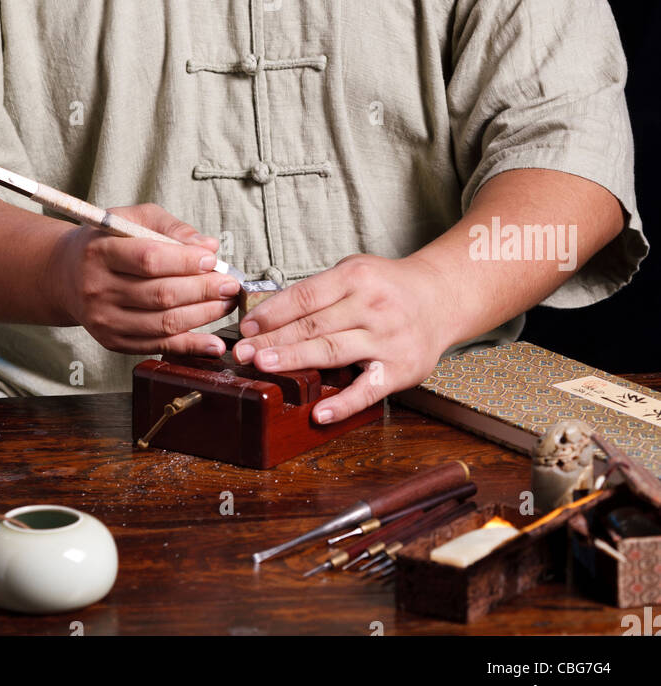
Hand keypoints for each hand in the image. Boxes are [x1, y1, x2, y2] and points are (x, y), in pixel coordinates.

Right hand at [47, 203, 239, 356]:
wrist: (66, 275)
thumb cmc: (107, 241)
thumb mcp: (132, 219)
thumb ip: (171, 227)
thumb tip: (209, 246)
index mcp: (100, 251)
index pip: (149, 259)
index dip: (185, 261)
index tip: (212, 259)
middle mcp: (97, 288)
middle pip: (160, 294)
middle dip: (203, 290)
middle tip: (230, 284)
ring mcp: (104, 319)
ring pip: (163, 323)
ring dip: (203, 316)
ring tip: (226, 303)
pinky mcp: (112, 342)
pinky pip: (157, 346)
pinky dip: (190, 347)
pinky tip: (213, 342)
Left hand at [231, 253, 451, 423]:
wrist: (441, 298)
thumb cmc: (388, 287)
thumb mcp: (356, 272)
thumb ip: (320, 290)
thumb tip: (271, 314)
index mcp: (356, 277)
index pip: (306, 296)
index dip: (273, 312)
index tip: (247, 327)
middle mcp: (372, 306)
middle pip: (314, 324)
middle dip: (274, 339)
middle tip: (243, 353)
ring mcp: (387, 338)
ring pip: (334, 351)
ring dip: (296, 360)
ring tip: (265, 367)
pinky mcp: (401, 368)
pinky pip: (368, 389)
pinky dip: (343, 403)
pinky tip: (319, 413)